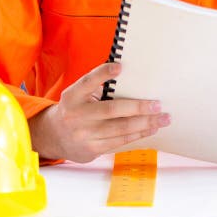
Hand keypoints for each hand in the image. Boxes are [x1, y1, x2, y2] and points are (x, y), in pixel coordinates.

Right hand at [28, 61, 169, 162]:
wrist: (54, 137)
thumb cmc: (75, 109)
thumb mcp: (78, 95)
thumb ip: (97, 86)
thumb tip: (129, 74)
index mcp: (73, 96)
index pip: (88, 82)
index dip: (103, 73)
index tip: (120, 67)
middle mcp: (77, 116)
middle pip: (112, 110)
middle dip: (138, 107)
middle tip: (157, 104)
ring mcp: (84, 135)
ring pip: (120, 129)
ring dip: (145, 123)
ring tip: (162, 118)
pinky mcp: (92, 149)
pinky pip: (120, 141)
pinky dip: (138, 134)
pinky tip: (150, 128)